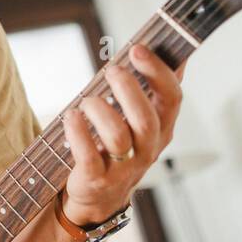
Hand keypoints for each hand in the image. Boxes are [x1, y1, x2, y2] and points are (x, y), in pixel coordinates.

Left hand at [61, 44, 186, 224]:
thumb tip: (165, 46)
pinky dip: (77, 132)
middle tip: (111, 70)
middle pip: (146, 117)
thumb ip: (151, 86)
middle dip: (127, 88)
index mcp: (161, 128)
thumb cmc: (117, 146)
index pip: (172, 97)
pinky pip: (88, 155)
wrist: (99, 195)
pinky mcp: (97, 179)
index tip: (137, 48)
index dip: (157, 71)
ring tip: (87, 101)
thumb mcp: (139, 118)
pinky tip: (70, 118)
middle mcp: (148, 148)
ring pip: (117, 136)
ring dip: (98, 110)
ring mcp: (124, 166)